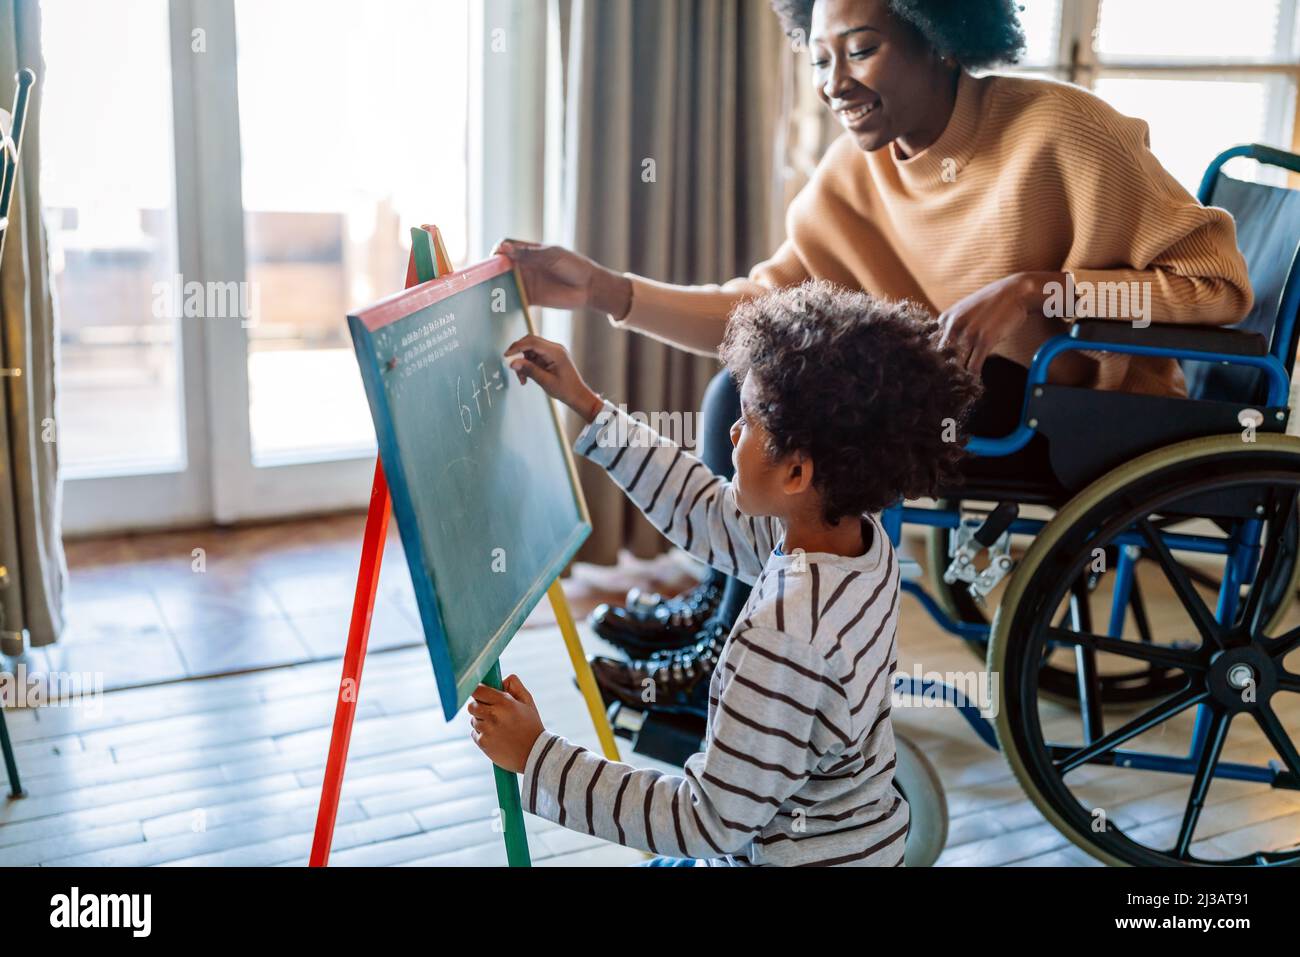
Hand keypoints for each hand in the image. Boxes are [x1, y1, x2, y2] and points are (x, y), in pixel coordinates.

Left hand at [468, 675, 544, 774]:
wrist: (535, 754)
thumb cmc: (531, 726)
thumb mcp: (528, 702)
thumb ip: (515, 686)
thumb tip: (501, 679)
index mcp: (504, 702)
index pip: (478, 690)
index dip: (478, 691)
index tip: (481, 693)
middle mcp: (493, 715)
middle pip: (472, 705)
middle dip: (479, 706)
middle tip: (490, 710)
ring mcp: (487, 730)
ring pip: (473, 720)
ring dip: (481, 721)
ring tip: (497, 726)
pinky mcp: (483, 743)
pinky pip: (475, 734)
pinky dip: (482, 734)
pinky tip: (496, 736)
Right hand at [492, 239, 631, 316]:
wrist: (590, 287)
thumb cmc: (574, 266)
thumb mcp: (552, 256)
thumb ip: (528, 254)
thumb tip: (503, 249)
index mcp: (529, 251)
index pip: (506, 247)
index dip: (498, 251)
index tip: (496, 258)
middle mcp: (524, 266)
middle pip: (501, 266)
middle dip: (491, 270)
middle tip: (484, 277)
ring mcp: (526, 282)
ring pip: (504, 283)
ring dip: (495, 287)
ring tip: (486, 292)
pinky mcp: (530, 298)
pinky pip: (513, 300)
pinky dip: (504, 302)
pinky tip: (498, 305)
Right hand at [503, 334, 603, 421]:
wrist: (578, 395)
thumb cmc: (566, 390)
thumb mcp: (545, 381)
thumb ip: (529, 370)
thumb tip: (513, 363)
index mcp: (556, 352)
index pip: (532, 342)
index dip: (517, 347)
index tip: (507, 355)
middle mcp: (555, 348)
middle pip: (530, 343)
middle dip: (519, 354)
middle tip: (512, 366)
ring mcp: (553, 352)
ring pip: (530, 350)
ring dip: (523, 362)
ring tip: (522, 378)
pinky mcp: (551, 357)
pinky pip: (535, 356)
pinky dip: (528, 365)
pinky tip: (527, 377)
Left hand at [937, 273, 1057, 373]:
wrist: (1015, 292)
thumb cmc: (990, 302)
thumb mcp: (964, 310)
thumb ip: (952, 326)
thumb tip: (944, 345)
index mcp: (945, 318)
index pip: (931, 346)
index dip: (933, 361)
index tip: (936, 371)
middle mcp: (953, 325)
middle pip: (941, 357)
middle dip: (943, 372)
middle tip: (945, 383)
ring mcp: (969, 333)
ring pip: (957, 364)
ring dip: (958, 377)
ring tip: (959, 385)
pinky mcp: (985, 340)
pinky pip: (974, 366)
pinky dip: (973, 376)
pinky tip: (973, 381)